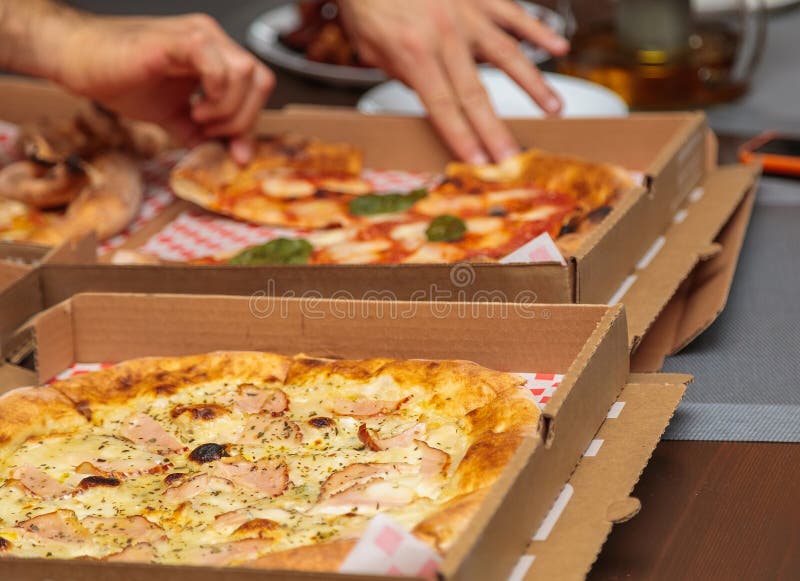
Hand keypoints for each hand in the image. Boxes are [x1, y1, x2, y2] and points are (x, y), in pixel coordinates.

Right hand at [54, 13, 273, 162]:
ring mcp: (198, 36)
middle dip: (243, 118)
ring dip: (229, 108)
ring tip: (198, 118)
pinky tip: (195, 108)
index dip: (250, 121)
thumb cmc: (119, 77)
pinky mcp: (179, 41)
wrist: (77, 60)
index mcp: (216, 54)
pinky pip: (218, 64)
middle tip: (211, 131)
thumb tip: (228, 156)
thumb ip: (201, 133)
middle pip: (260, 80)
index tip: (232, 148)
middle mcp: (213, 40)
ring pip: (246, 72)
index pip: (257, 86)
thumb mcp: (171, 115)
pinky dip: (216, 93)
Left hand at [338, 0, 568, 162]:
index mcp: (413, 52)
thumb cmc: (367, 1)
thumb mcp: (369, 47)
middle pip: (475, 93)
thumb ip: (400, 74)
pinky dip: (538, 31)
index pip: (442, 107)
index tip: (477, 160)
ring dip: (533, 85)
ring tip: (554, 108)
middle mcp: (444, 35)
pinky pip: (514, 14)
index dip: (461, 137)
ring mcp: (466, 14)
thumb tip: (427, 94)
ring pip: (507, 54)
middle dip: (494, 130)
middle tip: (512, 156)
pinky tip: (559, 48)